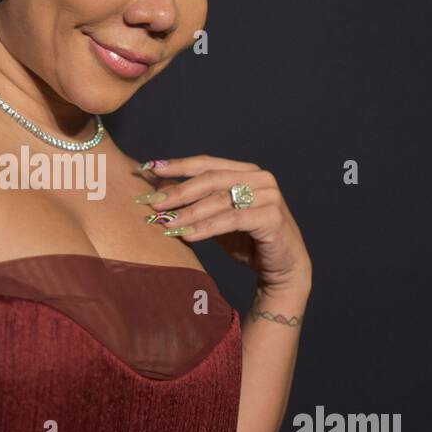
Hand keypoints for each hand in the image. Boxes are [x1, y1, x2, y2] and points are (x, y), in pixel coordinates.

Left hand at [135, 156, 311, 295]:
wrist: (282, 268)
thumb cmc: (247, 240)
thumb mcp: (216, 217)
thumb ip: (194, 201)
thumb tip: (156, 188)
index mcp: (246, 171)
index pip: (207, 163)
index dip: (177, 165)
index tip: (148, 169)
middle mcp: (260, 179)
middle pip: (211, 179)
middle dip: (179, 191)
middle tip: (153, 202)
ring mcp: (269, 196)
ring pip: (220, 200)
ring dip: (189, 213)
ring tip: (166, 223)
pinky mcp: (273, 218)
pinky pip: (232, 220)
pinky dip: (207, 228)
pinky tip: (187, 236)